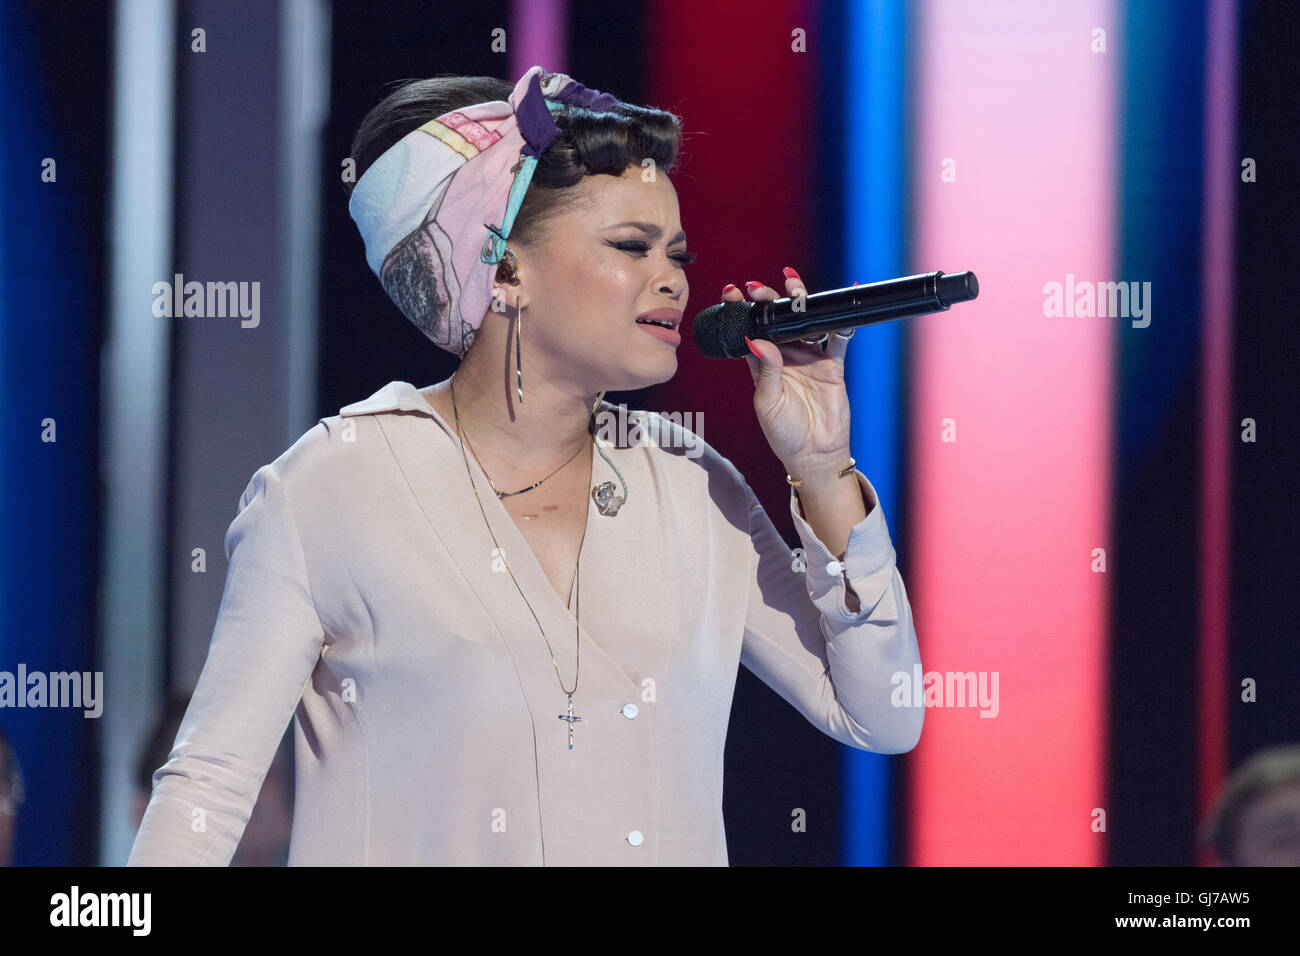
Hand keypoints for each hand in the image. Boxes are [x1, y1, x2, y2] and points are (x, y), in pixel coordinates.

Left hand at [724, 267, 853, 477]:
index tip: (731, 293)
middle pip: (776, 319)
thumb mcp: (768, 403)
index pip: (748, 330)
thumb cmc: (784, 433)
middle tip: (757, 287)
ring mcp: (809, 357)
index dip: (740, 311)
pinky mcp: (832, 364)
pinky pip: (838, 337)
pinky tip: (842, 305)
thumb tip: (758, 340)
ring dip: (800, 301)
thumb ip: (766, 370)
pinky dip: (842, 320)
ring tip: (793, 285)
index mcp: (761, 364)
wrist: (814, 454)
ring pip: (805, 320)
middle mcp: (785, 356)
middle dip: (767, 299)